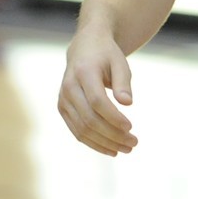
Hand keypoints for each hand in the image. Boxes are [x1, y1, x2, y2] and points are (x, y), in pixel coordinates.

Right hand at [56, 28, 137, 156]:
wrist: (84, 49)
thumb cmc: (107, 56)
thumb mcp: (120, 62)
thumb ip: (123, 82)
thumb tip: (127, 103)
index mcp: (83, 72)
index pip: (97, 101)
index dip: (113, 117)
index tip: (131, 127)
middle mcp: (69, 87)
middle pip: (89, 119)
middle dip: (112, 135)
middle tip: (134, 143)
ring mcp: (63, 100)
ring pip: (82, 129)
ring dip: (105, 143)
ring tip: (126, 149)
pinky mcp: (63, 109)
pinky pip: (77, 131)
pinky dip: (94, 143)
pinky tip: (112, 149)